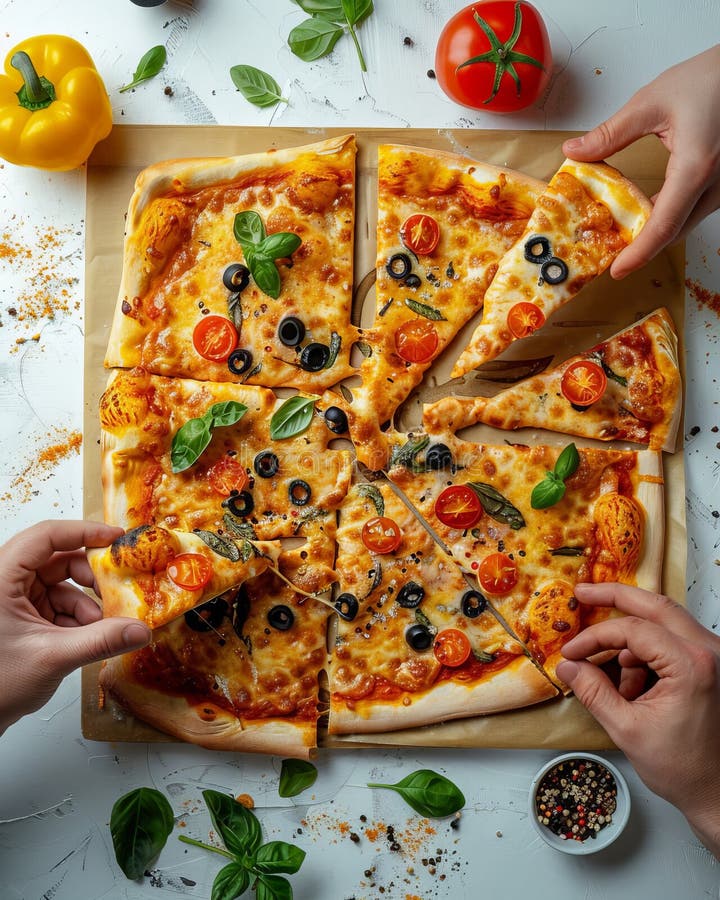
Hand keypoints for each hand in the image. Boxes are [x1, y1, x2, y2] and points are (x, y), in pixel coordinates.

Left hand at [0, 520, 150, 734]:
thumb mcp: (52, 657)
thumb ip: (100, 641)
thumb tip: (140, 630)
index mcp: (1, 579)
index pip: (45, 537)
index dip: (83, 532)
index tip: (116, 538)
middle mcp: (6, 583)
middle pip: (58, 559)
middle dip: (90, 578)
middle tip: (116, 589)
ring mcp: (14, 600)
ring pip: (61, 585)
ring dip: (86, 605)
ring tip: (100, 629)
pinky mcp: (22, 617)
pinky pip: (58, 605)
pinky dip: (77, 619)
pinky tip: (86, 639)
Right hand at [556, 583, 719, 856]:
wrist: (718, 793)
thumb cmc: (683, 768)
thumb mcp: (626, 729)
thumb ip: (593, 691)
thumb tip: (567, 665)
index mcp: (692, 665)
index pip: (633, 630)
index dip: (595, 638)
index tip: (571, 652)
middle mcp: (709, 651)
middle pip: (655, 606)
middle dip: (614, 597)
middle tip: (582, 593)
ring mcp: (714, 656)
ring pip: (663, 623)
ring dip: (631, 642)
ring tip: (618, 684)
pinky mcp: (711, 665)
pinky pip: (671, 642)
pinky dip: (646, 656)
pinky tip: (635, 689)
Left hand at [562, 44, 719, 277]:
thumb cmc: (712, 79)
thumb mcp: (651, 102)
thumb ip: (611, 134)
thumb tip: (575, 152)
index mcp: (696, 167)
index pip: (663, 225)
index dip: (638, 253)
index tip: (617, 270)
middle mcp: (716, 184)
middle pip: (674, 232)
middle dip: (641, 248)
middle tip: (608, 255)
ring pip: (685, 223)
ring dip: (654, 233)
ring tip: (620, 235)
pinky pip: (693, 210)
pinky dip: (668, 217)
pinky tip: (644, 213)